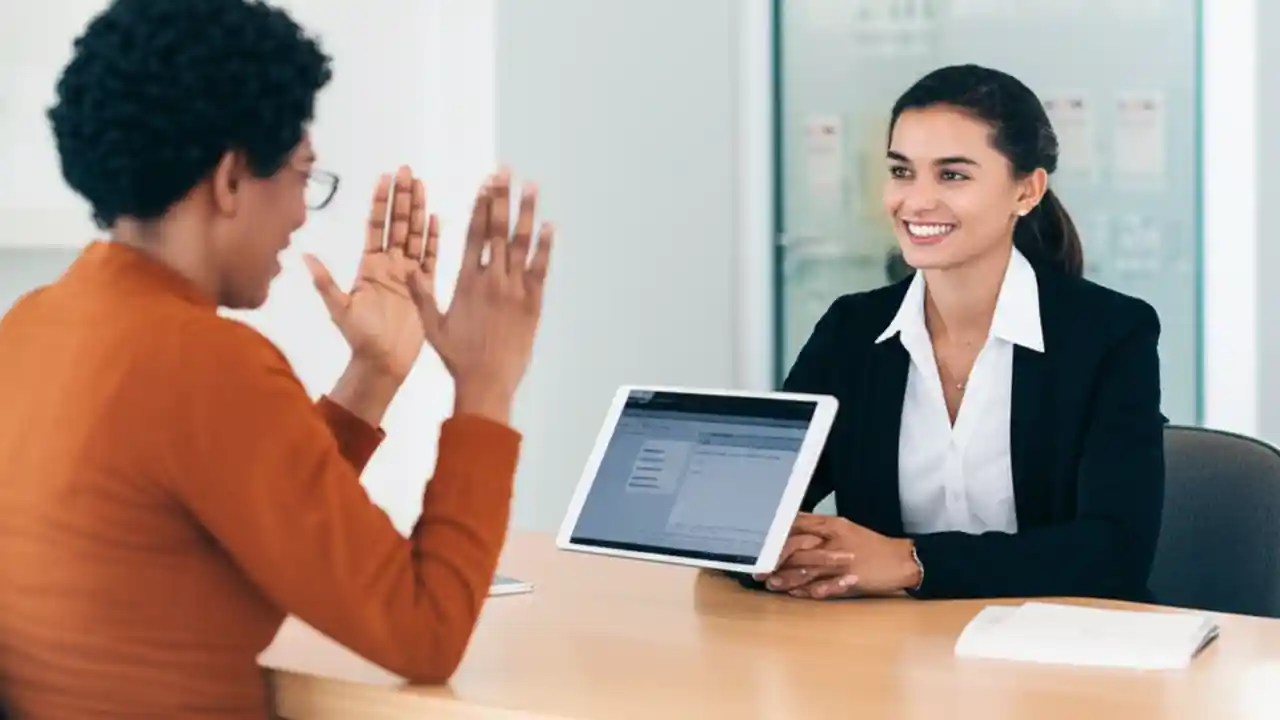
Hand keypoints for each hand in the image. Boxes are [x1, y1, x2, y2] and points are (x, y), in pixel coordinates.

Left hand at [304, 166, 437, 382]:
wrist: (383, 363)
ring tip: (422, 185)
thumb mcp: (338, 308)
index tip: (384, 177)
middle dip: (402, 197)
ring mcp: (409, 275)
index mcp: (370, 266)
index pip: (376, 226)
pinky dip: (434, 239)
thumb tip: (304, 255)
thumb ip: (325, 282)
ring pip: (416, 236)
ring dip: (418, 211)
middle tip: (406, 170)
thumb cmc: (359, 338)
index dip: (380, 202)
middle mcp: (390, 265)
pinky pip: (431, 259)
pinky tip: (436, 219)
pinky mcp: (425, 288)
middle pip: (398, 224)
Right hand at [410, 169, 552, 423]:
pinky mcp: (533, 302)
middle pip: (497, 230)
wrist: (488, 381)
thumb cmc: (458, 356)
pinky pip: (540, 268)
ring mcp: (515, 289)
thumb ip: (422, 295)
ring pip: (521, 243)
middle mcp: (492, 279)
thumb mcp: (433, 325)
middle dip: (501, 198)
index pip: (474, 234)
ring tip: (530, 186)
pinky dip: (545, 246)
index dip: (480, 206)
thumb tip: (405, 269)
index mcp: (467, 281)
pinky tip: (549, 225)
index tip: (484, 184)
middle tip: (505, 171)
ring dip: (526, 212)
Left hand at [755, 514, 919, 599]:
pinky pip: (825, 586)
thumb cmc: (870, 546)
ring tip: (771, 583)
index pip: (797, 525)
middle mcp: (834, 540)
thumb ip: (817, 529)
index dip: (776, 535)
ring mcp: (842, 561)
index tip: (759, 544)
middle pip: (798, 546)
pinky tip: (795, 593)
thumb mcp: (843, 530)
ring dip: (787, 576)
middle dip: (775, 558)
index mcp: (832, 526)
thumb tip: (789, 528)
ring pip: (808, 567)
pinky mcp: (851, 579)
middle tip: (758, 568)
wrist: (901, 560)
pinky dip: (809, 590)